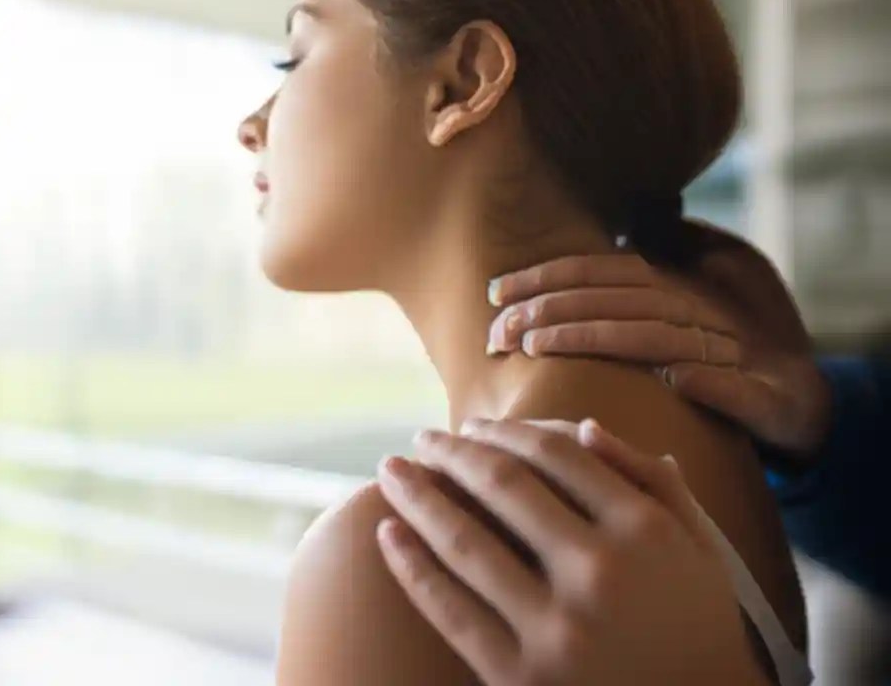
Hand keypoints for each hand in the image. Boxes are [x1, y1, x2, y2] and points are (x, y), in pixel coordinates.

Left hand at [375, 420, 768, 685]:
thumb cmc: (697, 626)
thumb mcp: (698, 547)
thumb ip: (650, 483)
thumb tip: (583, 425)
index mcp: (644, 530)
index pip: (556, 454)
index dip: (505, 430)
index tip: (472, 424)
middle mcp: (600, 573)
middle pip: (504, 486)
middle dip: (452, 452)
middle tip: (421, 439)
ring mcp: (558, 628)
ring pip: (466, 543)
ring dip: (417, 497)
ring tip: (390, 473)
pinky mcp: (522, 677)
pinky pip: (451, 611)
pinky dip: (411, 566)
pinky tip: (387, 533)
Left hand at [485, 223, 830, 462]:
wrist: (798, 401)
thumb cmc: (714, 355)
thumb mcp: (664, 314)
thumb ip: (620, 284)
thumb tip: (571, 257)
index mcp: (673, 294)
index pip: (605, 272)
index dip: (549, 276)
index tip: (494, 293)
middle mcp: (700, 316)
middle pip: (620, 300)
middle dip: (551, 309)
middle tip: (496, 328)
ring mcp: (735, 357)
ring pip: (663, 337)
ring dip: (601, 337)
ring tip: (539, 346)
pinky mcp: (770, 402)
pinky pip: (742, 393)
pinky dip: (714, 384)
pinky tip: (677, 380)